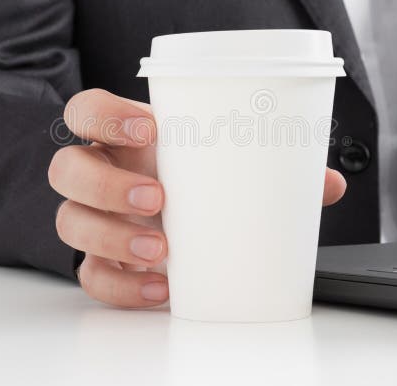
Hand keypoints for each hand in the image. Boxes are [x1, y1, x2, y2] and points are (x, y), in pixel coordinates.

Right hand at [49, 88, 347, 308]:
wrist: (177, 223)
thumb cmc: (195, 181)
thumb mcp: (225, 165)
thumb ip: (271, 168)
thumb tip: (328, 183)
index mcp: (122, 138)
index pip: (86, 110)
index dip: (104, 115)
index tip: (150, 130)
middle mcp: (99, 174)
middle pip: (67, 169)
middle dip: (106, 183)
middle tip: (158, 196)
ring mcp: (94, 219)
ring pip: (69, 221)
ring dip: (110, 234)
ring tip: (160, 247)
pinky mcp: (100, 262)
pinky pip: (91, 276)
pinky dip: (123, 285)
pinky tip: (161, 286)